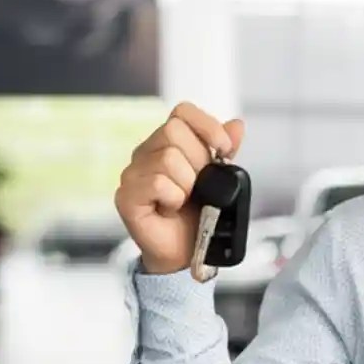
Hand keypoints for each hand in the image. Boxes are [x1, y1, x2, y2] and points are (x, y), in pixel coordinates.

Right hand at [113, 102, 244, 274]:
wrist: (186, 250)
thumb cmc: (198, 213)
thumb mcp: (219, 178)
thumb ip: (225, 151)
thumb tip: (237, 124)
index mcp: (167, 143)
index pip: (182, 112)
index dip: (207, 125)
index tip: (225, 149)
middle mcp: (145, 152)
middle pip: (174, 132)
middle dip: (198, 161)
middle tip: (198, 185)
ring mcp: (132, 173)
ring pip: (169, 159)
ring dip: (188, 185)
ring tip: (184, 200)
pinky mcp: (126, 196)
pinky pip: (158, 183)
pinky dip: (174, 198)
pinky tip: (170, 208)